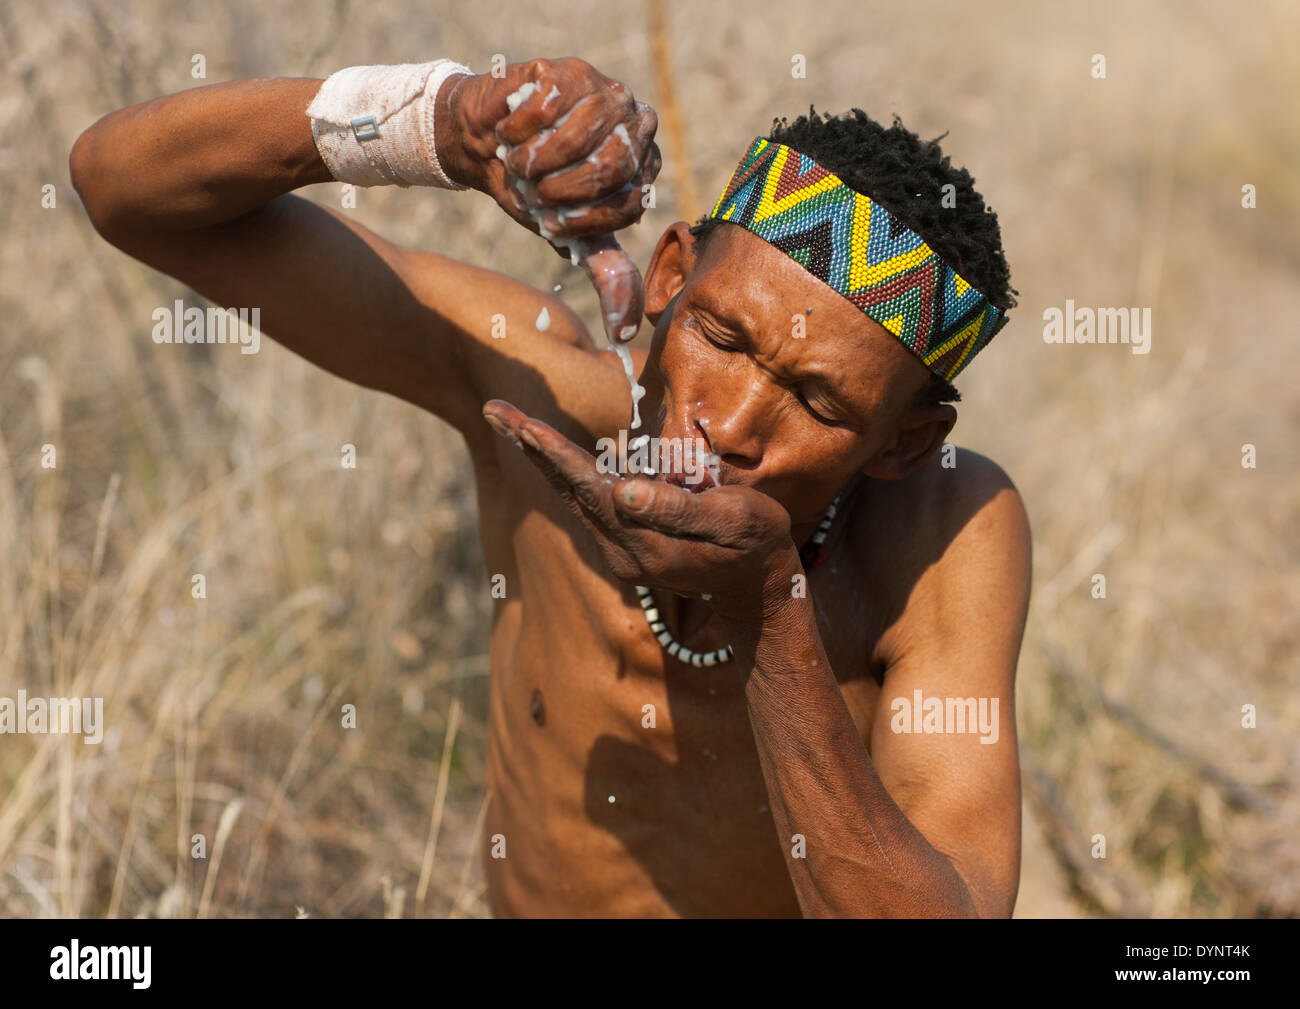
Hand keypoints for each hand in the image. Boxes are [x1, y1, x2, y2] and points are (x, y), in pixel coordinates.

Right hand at [437, 58, 658, 343]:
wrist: (484, 145)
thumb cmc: (533, 190)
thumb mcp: (569, 232)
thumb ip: (605, 271)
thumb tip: (626, 332)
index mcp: (646, 165)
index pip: (630, 200)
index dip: (583, 216)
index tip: (553, 216)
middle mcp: (636, 122)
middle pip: (612, 164)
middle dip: (561, 188)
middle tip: (535, 190)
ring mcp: (605, 89)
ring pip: (578, 134)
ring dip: (536, 160)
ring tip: (519, 161)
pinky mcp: (568, 70)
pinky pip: (546, 107)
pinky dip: (518, 131)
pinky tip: (512, 133)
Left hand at [482, 399, 801, 622]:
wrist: (759, 593)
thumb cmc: (757, 545)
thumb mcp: (734, 521)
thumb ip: (678, 509)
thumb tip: (624, 490)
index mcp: (645, 540)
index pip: (589, 486)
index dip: (555, 452)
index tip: (521, 423)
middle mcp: (621, 550)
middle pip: (568, 489)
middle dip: (531, 447)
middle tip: (493, 408)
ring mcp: (621, 553)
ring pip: (573, 497)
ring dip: (542, 459)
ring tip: (511, 422)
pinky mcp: (626, 549)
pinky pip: (587, 505)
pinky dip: (564, 473)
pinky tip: (549, 453)